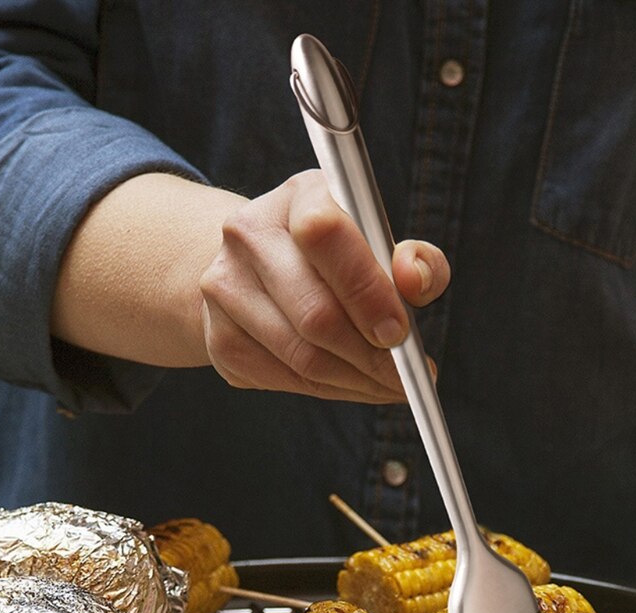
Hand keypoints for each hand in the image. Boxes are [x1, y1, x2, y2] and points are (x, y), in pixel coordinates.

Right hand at [199, 170, 449, 402]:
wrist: (259, 268)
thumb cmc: (338, 257)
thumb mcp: (381, 244)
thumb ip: (416, 260)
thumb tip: (415, 281)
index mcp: (297, 198)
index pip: (324, 235)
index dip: (366, 290)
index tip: (399, 332)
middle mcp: (249, 235)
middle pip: (315, 313)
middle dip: (371, 356)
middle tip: (406, 377)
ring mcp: (224, 289)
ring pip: (302, 356)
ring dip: (356, 381)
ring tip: (390, 386)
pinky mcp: (219, 338)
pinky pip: (286, 380)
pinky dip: (332, 390)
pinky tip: (357, 385)